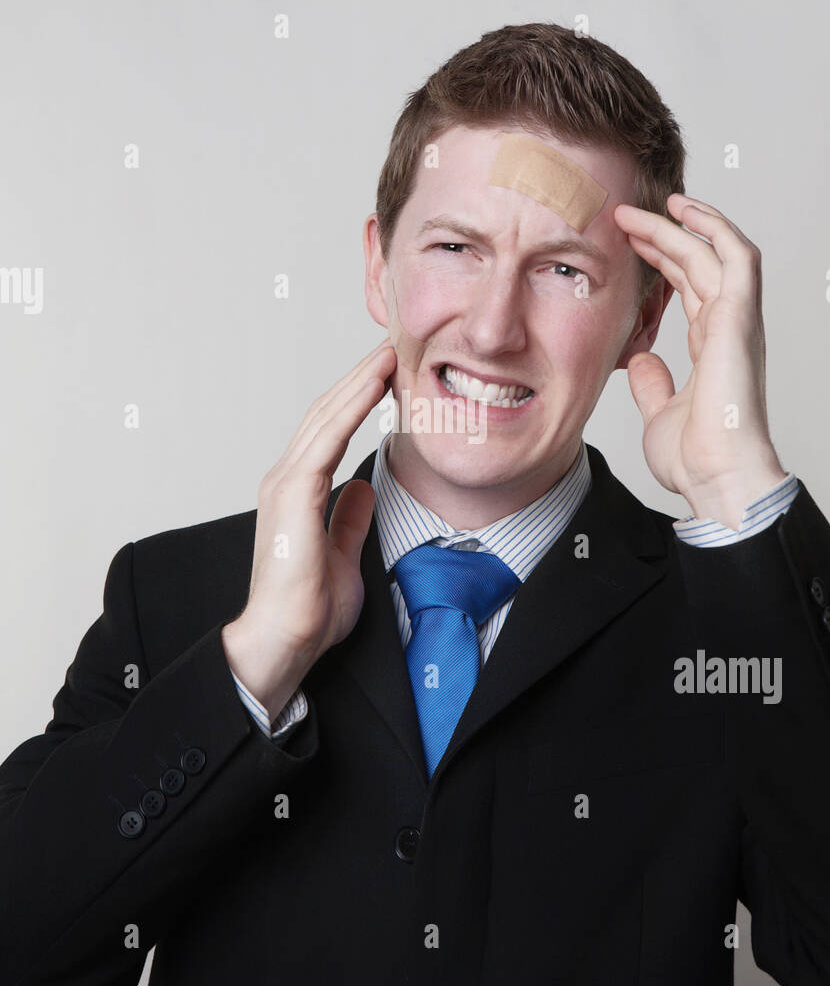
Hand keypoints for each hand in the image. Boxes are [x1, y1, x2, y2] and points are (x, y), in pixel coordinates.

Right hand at [222, 337, 396, 716]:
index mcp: (298, 491)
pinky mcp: (292, 495)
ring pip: (326, 417)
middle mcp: (286, 479)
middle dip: (360, 377)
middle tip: (392, 344)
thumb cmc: (307, 609)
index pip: (331, 431)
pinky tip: (375, 385)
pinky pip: (326, 439)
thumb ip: (350, 520)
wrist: (281, 641)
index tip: (389, 372)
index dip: (358, 397)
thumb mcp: (343, 556)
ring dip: (359, 381)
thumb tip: (365, 490)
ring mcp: (285, 484)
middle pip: (327, 413)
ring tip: (389, 351)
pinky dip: (351, 407)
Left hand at [613, 193, 786, 530]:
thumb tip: (640, 360)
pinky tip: (685, 210)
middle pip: (697, 265)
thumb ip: (653, 383)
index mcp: (712, 349)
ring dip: (681, 225)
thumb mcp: (658, 412)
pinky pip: (738, 256)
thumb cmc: (696, 459)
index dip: (662, 262)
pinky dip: (716, 227)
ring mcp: (738, 321)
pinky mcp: (741, 318)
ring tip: (645, 207)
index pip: (689, 290)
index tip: (628, 245)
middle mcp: (729, 329)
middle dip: (663, 236)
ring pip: (714, 253)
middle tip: (624, 217)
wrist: (717, 477)